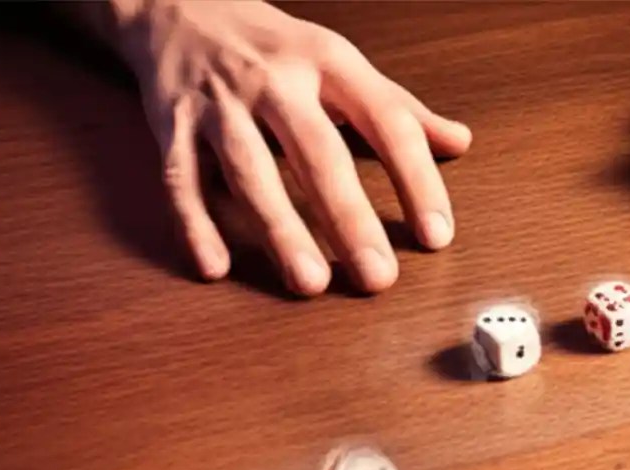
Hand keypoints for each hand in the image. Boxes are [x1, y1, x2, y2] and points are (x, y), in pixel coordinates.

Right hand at [106, 0, 470, 294]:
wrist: (178, 2)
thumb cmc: (274, 46)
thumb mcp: (340, 62)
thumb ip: (397, 107)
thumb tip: (459, 142)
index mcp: (328, 61)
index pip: (386, 122)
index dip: (416, 179)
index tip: (436, 235)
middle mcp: (275, 79)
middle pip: (317, 152)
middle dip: (349, 217)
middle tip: (378, 276)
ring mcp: (219, 102)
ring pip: (249, 169)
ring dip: (279, 228)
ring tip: (310, 283)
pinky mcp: (170, 123)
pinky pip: (180, 177)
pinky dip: (194, 223)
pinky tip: (215, 266)